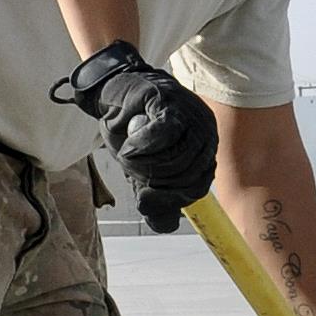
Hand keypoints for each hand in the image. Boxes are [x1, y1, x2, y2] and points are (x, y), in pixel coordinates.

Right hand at [58, 41, 218, 231]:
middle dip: (152, 181)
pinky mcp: (170, 101)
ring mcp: (191, 115)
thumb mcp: (143, 170)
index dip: (170, 198)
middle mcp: (204, 132)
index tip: (145, 193)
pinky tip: (128, 146)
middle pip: (185, 177)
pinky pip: (163, 135)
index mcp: (204, 149)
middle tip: (131, 167)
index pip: (197, 187)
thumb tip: (166, 225)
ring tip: (128, 154)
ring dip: (144, 166)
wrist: (111, 91)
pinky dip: (141, 146)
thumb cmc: (130, 129)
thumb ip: (155, 196)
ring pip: (175, 160)